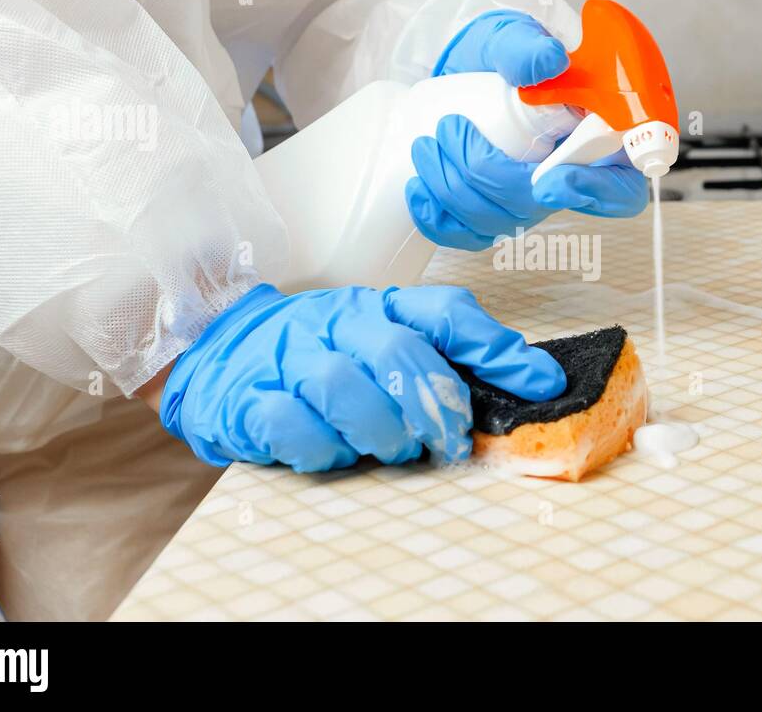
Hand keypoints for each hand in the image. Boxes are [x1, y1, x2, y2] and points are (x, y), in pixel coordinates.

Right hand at [159, 283, 564, 471]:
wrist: (219, 355)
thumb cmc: (321, 356)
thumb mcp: (382, 344)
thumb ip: (443, 360)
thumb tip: (528, 386)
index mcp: (378, 307)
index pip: (444, 312)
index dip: (497, 348)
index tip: (542, 385)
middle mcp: (335, 324)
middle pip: (395, 349)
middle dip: (433, 403)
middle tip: (448, 442)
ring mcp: (288, 358)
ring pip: (340, 383)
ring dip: (379, 428)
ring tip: (392, 450)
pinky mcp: (248, 399)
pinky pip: (287, 422)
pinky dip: (318, 447)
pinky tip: (333, 454)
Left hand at [411, 10, 648, 249]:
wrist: (464, 69)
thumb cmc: (503, 53)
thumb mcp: (516, 37)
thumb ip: (529, 47)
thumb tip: (548, 63)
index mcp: (598, 139)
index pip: (620, 187)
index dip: (594, 194)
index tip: (548, 181)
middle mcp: (567, 178)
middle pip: (541, 205)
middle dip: (487, 173)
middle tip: (449, 129)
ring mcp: (528, 201)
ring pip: (499, 222)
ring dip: (453, 189)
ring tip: (425, 145)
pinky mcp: (491, 212)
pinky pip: (468, 236)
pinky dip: (438, 218)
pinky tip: (416, 190)